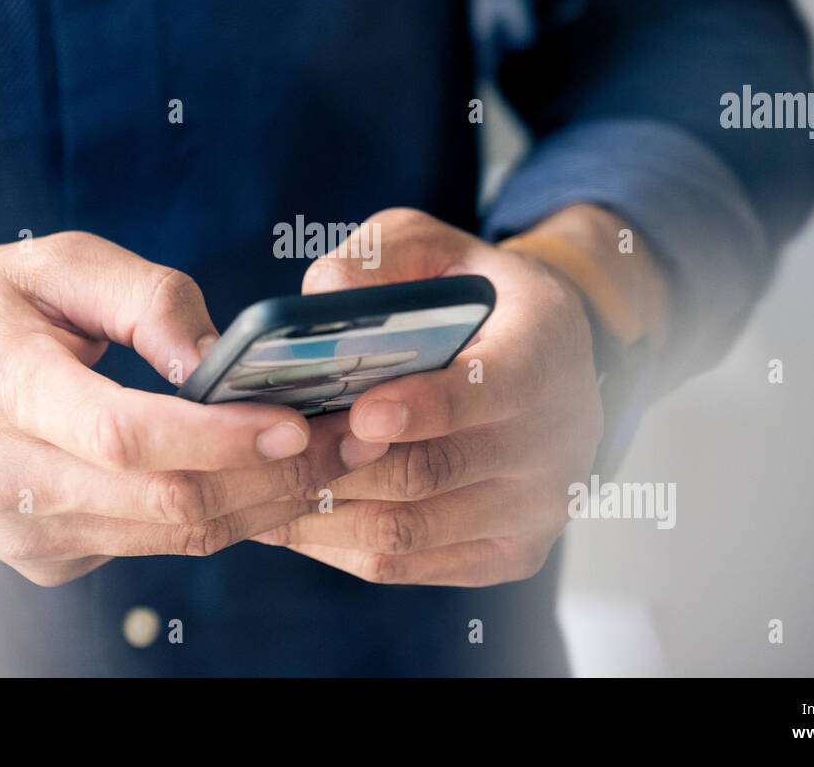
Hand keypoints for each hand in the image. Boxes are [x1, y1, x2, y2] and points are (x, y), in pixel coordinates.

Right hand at [0, 234, 364, 585]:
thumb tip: (218, 357)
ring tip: (327, 460)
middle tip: (348, 439)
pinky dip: (214, 517)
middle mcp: (6, 479)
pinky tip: (258, 479)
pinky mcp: (38, 560)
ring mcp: (21, 533)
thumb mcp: (45, 264)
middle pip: (164, 503)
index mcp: (1, 389)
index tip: (295, 421)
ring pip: (168, 538)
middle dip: (273, 480)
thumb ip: (141, 296)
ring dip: (261, 506)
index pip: (125, 435)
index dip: (219, 437)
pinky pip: (147, 545)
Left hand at [252, 208, 606, 586]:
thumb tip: (317, 301)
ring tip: (256, 490)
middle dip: (342, 464)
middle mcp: (557, 438)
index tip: (359, 411)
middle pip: (431, 470)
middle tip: (269, 454)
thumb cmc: (477, 298)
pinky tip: (293, 519)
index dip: (422, 407)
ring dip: (326, 513)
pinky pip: (411, 565)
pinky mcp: (513, 551)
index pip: (489, 389)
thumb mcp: (435, 249)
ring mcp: (538, 506)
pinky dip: (341, 547)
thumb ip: (377, 260)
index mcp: (544, 350)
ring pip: (410, 530)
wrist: (553, 359)